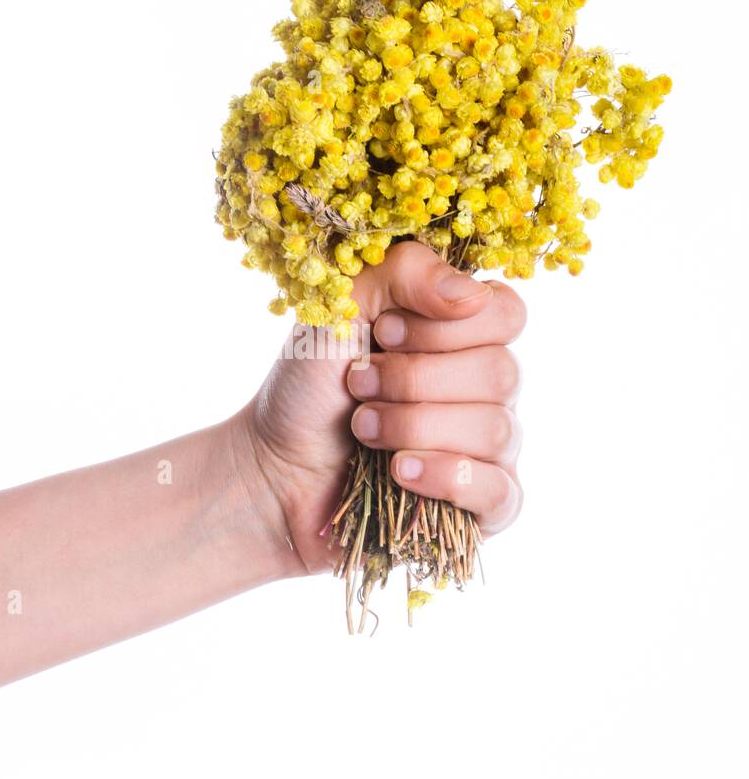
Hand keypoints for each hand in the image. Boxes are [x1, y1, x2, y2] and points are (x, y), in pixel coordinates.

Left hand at [238, 241, 525, 575]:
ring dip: (416, 426)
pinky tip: (400, 472)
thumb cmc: (308, 386)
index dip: (447, 325)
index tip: (384, 333)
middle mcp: (486, 389)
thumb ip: (405, 272)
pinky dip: (447, 478)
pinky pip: (500, 492)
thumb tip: (469, 294)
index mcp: (464, 335)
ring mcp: (488, 451)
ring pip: (495, 430)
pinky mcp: (479, 506)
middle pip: (501, 373)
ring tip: (363, 428)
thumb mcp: (342, 306)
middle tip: (358, 383)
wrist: (271, 468)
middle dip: (416, 380)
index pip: (507, 314)